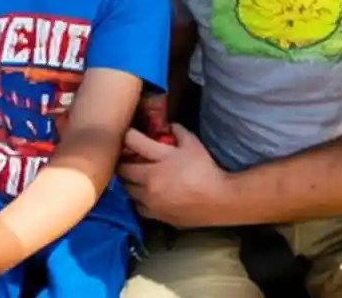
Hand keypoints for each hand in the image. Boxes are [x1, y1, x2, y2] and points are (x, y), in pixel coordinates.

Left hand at [118, 124, 233, 227]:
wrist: (219, 201)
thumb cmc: (206, 169)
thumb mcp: (193, 144)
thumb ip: (179, 132)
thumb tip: (169, 125)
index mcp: (159, 159)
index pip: (133, 141)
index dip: (128, 135)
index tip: (128, 135)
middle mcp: (150, 180)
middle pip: (123, 169)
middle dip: (124, 162)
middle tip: (129, 158)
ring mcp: (150, 200)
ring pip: (127, 189)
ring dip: (129, 181)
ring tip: (136, 177)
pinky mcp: (155, 215)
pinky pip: (137, 206)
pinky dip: (138, 199)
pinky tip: (146, 195)